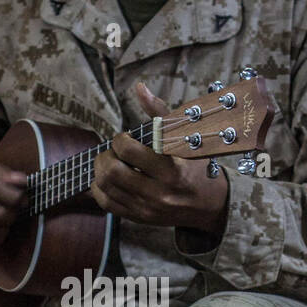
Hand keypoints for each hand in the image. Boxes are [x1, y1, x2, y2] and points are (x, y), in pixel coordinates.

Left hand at [89, 83, 228, 234]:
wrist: (207, 204)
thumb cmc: (194, 165)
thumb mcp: (184, 138)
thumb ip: (160, 113)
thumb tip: (139, 88)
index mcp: (171, 170)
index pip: (129, 151)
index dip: (120, 139)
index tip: (126, 137)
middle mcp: (158, 193)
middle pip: (112, 171)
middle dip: (106, 155)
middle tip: (113, 150)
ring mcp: (147, 208)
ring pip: (104, 187)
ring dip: (100, 169)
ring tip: (109, 161)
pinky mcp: (138, 218)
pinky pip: (106, 203)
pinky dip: (99, 188)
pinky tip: (107, 178)